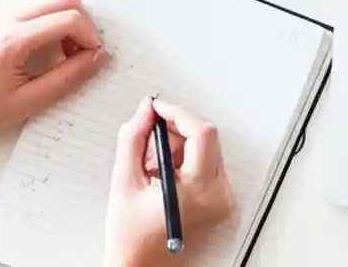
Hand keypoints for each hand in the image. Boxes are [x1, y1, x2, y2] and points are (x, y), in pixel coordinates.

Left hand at [0, 0, 106, 143]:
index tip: (92, 56)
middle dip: (83, 23)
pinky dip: (52, 22)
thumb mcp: (29, 102)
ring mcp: (0, 17)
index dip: (90, 37)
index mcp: (12, 40)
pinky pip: (36, 8)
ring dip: (68, 21)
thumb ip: (68, 77)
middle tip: (82, 50)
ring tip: (64, 52)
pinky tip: (48, 49)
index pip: (69, 18)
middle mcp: (5, 20)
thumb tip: (95, 59)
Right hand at [105, 98, 235, 266]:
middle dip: (176, 131)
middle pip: (206, 139)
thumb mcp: (124, 182)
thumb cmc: (130, 237)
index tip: (157, 108)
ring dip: (179, 147)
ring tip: (152, 170)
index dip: (178, 113)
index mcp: (200, 191)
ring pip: (206, 149)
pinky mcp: (221, 200)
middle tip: (148, 140)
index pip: (202, 134)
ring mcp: (223, 198)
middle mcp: (219, 194)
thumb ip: (132, 139)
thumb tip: (146, 110)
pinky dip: (185, 161)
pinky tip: (164, 177)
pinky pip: (207, 164)